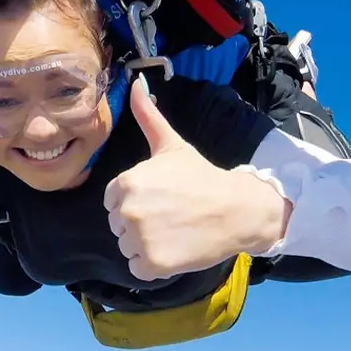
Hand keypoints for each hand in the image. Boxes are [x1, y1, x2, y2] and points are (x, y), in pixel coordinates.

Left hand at [103, 79, 288, 281]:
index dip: (136, 199)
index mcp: (126, 182)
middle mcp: (128, 211)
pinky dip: (154, 265)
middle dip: (140, 222)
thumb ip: (147, 116)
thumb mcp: (171, 145)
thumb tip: (135, 82)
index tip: (161, 197)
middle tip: (170, 213)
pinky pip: (138, 268)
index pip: (113, 200)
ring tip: (174, 230)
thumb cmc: (201, 176)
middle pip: (118, 224)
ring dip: (145, 244)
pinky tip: (175, 248)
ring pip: (127, 247)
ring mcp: (140, 240)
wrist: (237, 209)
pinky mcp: (152, 265)